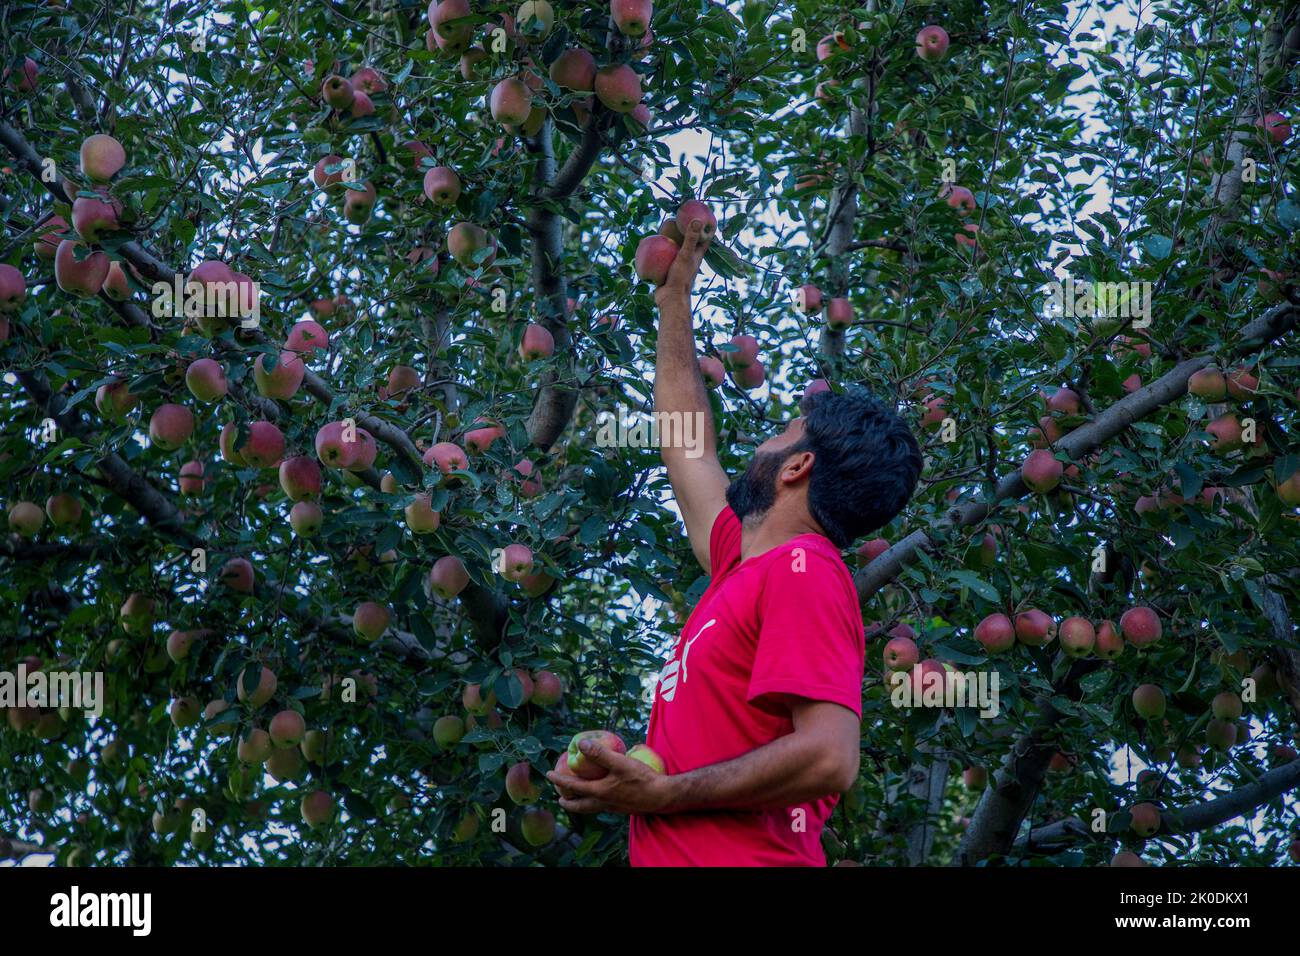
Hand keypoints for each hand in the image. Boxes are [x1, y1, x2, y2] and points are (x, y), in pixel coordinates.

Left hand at [546, 737, 676, 815]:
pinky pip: (601, 806)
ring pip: (589, 808)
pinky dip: (593, 802)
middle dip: (567, 801)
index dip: (559, 780)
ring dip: (579, 803)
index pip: (572, 787)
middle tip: (559, 797)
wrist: (662, 797)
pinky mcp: (622, 808)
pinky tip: (600, 794)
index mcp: (599, 792)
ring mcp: (613, 807)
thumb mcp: (620, 763)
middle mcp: (603, 803)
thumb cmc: (642, 779)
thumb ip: (601, 754)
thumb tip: (581, 744)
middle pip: (578, 806)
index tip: (548, 775)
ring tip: (575, 797)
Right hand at [653, 219, 708, 304]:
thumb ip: (690, 239)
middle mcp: (689, 259)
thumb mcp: (685, 255)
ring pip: (674, 250)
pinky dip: (657, 251)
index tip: (702, 214)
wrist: (670, 299)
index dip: (705, 227)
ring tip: (663, 229)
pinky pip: (662, 258)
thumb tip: (697, 219)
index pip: (704, 238)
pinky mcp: (667, 271)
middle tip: (677, 218)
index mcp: (697, 255)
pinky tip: (650, 244)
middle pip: (688, 242)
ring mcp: (677, 265)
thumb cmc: (680, 278)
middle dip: (684, 231)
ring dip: (669, 241)